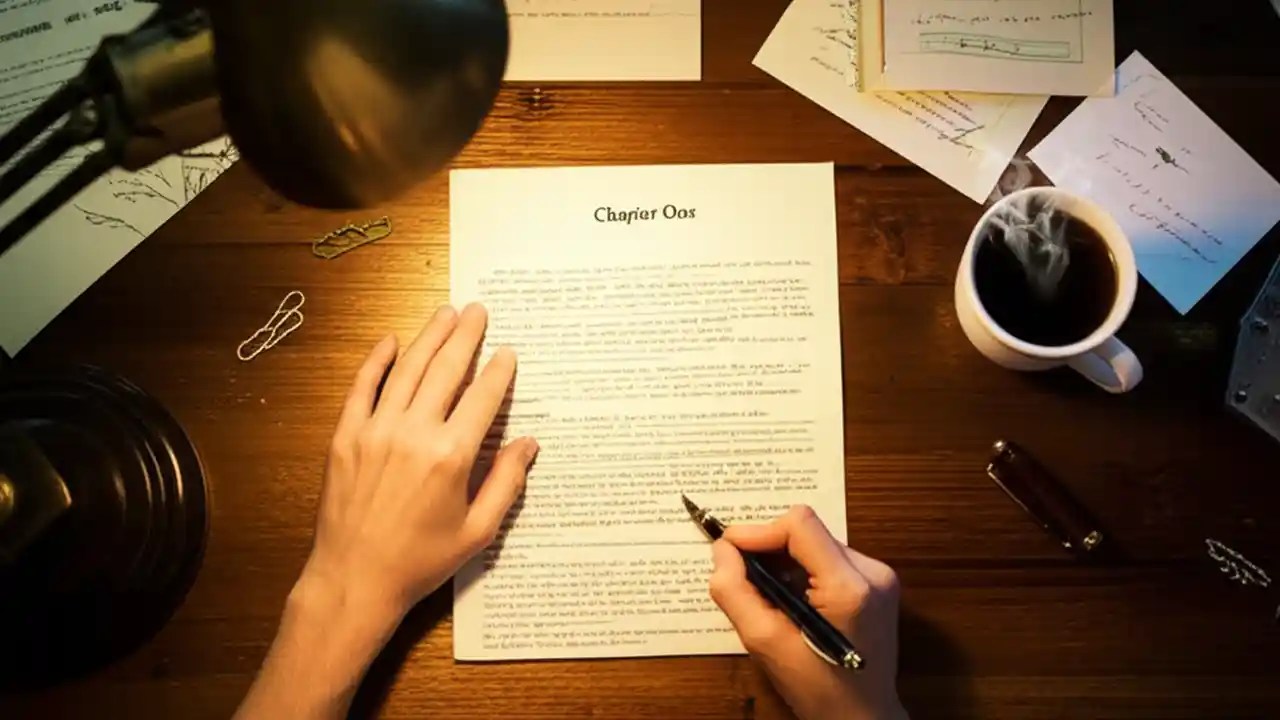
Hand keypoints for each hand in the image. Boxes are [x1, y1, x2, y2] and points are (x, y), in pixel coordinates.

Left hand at [295, 303, 537, 624]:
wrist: (354, 580)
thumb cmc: (419, 561)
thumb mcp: (477, 531)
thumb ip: (505, 483)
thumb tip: (528, 445)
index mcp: (451, 456)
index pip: (482, 398)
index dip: (498, 371)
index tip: (507, 352)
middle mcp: (414, 434)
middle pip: (446, 370)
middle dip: (466, 337)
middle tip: (478, 311)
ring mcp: (375, 431)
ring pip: (407, 370)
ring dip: (429, 337)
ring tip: (445, 314)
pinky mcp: (345, 437)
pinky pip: (362, 388)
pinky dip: (377, 361)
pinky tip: (390, 341)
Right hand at [710, 506, 905, 719]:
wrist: (862, 718)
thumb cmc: (818, 690)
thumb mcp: (765, 644)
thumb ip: (736, 592)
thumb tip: (722, 550)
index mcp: (849, 587)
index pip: (800, 524)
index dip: (759, 532)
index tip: (730, 551)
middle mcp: (871, 572)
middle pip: (807, 531)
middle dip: (770, 549)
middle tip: (746, 579)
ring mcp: (879, 576)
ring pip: (816, 542)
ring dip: (786, 561)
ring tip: (771, 596)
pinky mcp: (878, 583)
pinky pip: (829, 558)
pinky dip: (803, 570)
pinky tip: (794, 601)